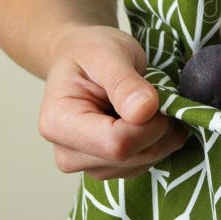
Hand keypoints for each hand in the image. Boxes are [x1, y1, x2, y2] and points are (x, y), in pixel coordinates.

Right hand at [38, 26, 187, 179]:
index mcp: (58, 123)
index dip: (149, 124)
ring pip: (143, 163)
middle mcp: (67, 153)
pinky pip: (147, 164)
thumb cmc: (90, 52)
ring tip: (148, 104)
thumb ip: (124, 82)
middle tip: (157, 96)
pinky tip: (148, 119)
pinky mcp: (107, 168)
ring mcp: (88, 164)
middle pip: (131, 157)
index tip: (157, 97)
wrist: (81, 57)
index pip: (116, 143)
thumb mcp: (108, 53)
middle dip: (159, 128)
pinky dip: (160, 142)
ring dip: (162, 135)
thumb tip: (144, 111)